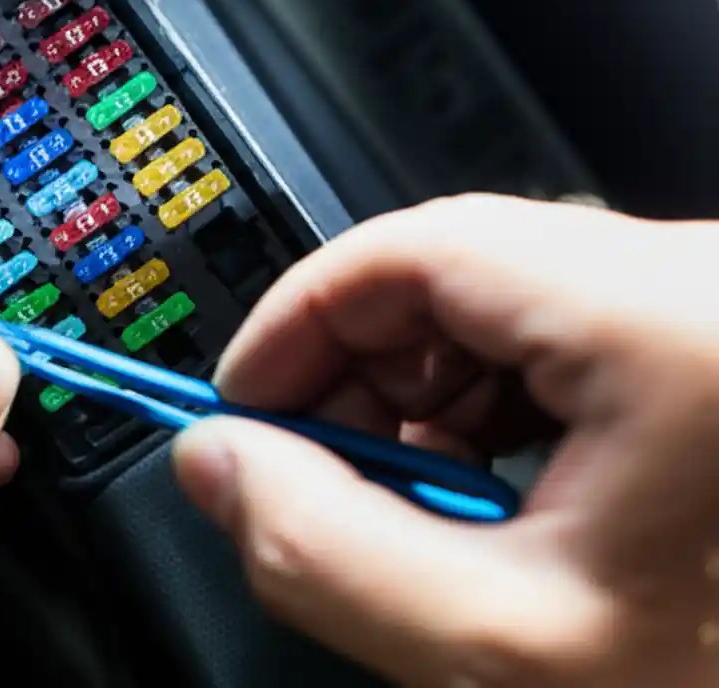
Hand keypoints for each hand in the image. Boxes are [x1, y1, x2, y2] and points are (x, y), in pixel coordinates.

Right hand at [173, 195, 718, 686]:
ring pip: (507, 304)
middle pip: (459, 267)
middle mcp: (711, 290)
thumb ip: (322, 553)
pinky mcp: (715, 354)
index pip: (419, 244)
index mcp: (675, 326)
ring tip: (414, 500)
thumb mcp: (499, 650)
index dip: (299, 319)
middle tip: (312, 468)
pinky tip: (490, 491)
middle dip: (356, 369)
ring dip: (423, 393)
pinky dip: (496, 406)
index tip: (246, 401)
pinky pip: (567, 339)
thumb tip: (222, 466)